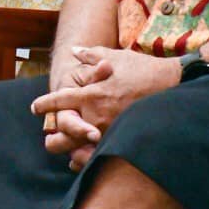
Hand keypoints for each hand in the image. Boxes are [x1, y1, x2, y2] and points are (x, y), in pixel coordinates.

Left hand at [32, 47, 180, 170]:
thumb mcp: (115, 57)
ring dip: (70, 147)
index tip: (35, 107)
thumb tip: (74, 51)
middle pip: (66, 130)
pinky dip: (90, 156)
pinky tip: (85, 157)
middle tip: (47, 138)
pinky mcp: (124, 137)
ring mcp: (111, 128)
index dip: (46, 105)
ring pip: (81, 145)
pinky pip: (101, 152)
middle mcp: (98, 113)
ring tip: (64, 150)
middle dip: (54, 136)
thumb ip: (90, 55)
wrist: (173, 85)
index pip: (61, 101)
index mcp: (93, 93)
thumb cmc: (142, 69)